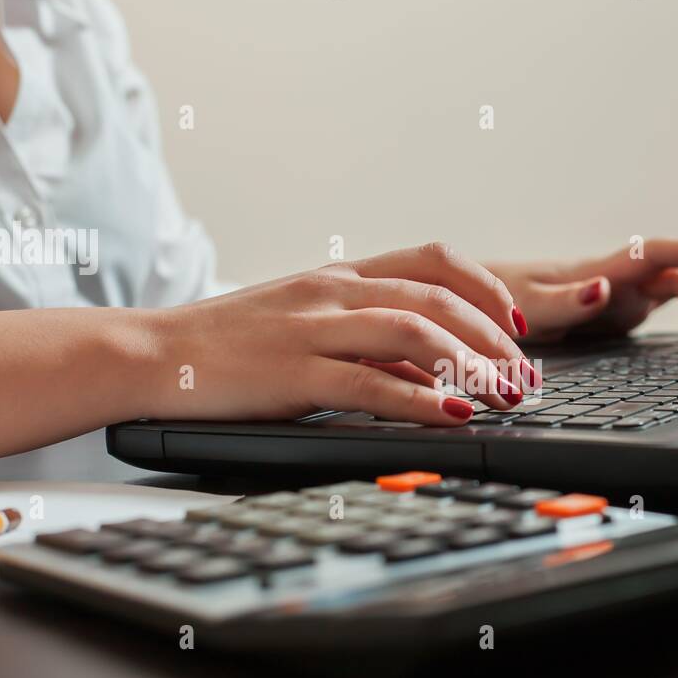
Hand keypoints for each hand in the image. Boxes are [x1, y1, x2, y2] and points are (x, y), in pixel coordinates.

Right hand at [138, 243, 538, 426]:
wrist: (152, 355)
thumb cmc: (227, 347)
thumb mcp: (304, 328)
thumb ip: (364, 340)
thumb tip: (426, 366)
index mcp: (340, 278)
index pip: (433, 261)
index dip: (486, 289)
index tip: (518, 323)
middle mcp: (333, 293)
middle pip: (438, 298)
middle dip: (495, 337)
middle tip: (525, 374)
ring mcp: (313, 328)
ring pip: (415, 331)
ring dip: (471, 364)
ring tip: (504, 395)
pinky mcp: (294, 372)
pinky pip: (371, 382)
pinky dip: (420, 399)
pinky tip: (452, 415)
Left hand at [489, 239, 677, 343]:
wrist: (487, 299)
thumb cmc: (504, 300)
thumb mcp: (528, 307)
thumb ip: (566, 302)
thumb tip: (605, 289)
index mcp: (601, 270)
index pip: (657, 252)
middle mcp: (621, 274)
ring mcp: (627, 288)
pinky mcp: (626, 304)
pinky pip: (674, 297)